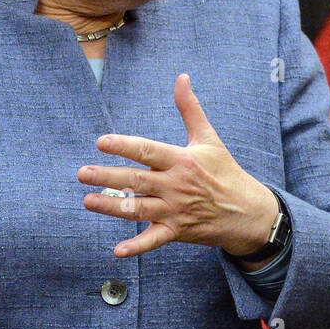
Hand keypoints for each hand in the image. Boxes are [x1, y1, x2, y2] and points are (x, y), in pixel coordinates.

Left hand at [78, 73, 278, 258]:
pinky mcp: (176, 230)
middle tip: (82, 174)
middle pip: (136, 180)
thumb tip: (182, 77)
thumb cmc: (224, 171)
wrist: (247, 211)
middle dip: (107, 177)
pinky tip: (117, 251)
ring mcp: (175, 210)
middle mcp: (176, 185)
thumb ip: (190, 108)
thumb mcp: (208, 138)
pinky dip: (137, 247)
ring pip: (138, 209)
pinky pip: (154, 240)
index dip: (124, 146)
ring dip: (111, 206)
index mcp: (182, 160)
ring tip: (88, 201)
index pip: (148, 151)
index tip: (101, 142)